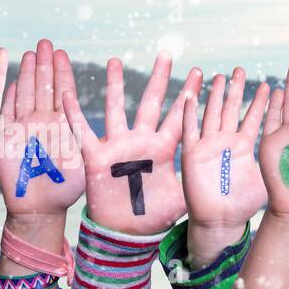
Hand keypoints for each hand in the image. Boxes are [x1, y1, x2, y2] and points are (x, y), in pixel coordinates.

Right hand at [0, 40, 84, 217]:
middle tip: (46, 42)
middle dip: (44, 65)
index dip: (62, 72)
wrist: (39, 208)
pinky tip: (10, 79)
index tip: (61, 53)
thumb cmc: (65, 188)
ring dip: (27, 74)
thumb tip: (80, 110)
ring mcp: (23, 128)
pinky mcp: (5, 138)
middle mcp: (43, 122)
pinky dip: (8, 97)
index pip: (62, 91)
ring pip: (25, 95)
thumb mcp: (82, 160)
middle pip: (43, 87)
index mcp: (62, 124)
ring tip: (30, 53)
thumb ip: (80, 134)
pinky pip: (5, 113)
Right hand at [62, 52, 201, 234]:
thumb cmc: (152, 218)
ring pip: (117, 109)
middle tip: (166, 54)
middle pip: (151, 104)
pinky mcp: (96, 157)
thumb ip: (194, 182)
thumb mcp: (180, 199)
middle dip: (159, 79)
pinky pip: (83, 133)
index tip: (201, 73)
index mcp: (163, 149)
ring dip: (115, 86)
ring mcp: (118, 147)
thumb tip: (221, 176)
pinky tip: (66, 95)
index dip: (188, 96)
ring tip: (114, 61)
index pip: (179, 117)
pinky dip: (74, 115)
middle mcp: (141, 142)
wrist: (123, 234)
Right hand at [181, 68, 269, 231]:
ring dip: (214, 96)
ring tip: (219, 77)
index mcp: (245, 146)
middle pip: (231, 109)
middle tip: (241, 70)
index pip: (253, 117)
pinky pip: (189, 130)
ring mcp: (208, 146)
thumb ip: (278, 163)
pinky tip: (190, 96)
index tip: (268, 84)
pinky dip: (189, 113)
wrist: (219, 222)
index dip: (260, 101)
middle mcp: (226, 142)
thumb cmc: (243, 206)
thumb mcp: (265, 180)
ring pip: (211, 114)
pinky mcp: (192, 154)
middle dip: (236, 90)